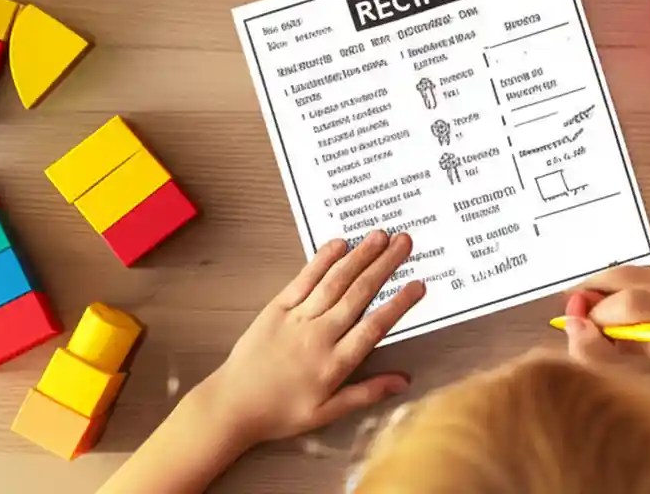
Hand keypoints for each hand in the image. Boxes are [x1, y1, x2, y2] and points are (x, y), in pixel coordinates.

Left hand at [201, 231, 424, 443]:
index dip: (398, 305)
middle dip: (384, 266)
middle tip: (405, 242)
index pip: (373, 327)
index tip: (418, 285)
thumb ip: (366, 393)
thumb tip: (403, 381)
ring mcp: (296, 318)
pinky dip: (322, 260)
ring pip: (334, 281)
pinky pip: (303, 280)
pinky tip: (339, 244)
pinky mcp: (276, 308)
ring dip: (359, 256)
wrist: (231, 405)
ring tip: (379, 236)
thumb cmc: (280, 413)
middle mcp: (318, 336)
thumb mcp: (326, 413)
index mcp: (334, 364)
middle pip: (358, 294)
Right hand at [563, 266, 649, 410]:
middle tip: (572, 312)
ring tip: (589, 310)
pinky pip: (637, 275)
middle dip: (591, 291)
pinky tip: (611, 307)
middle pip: (623, 277)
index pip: (628, 304)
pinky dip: (617, 287)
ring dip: (603, 287)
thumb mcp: (648, 371)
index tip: (576, 328)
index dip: (596, 314)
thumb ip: (607, 350)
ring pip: (627, 273)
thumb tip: (572, 327)